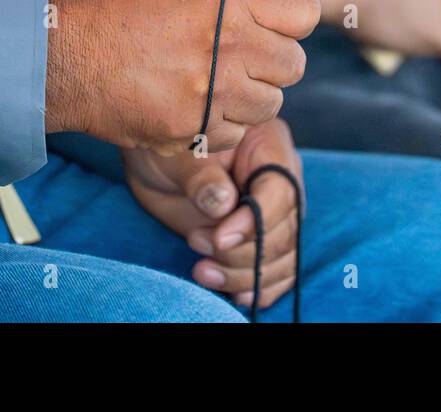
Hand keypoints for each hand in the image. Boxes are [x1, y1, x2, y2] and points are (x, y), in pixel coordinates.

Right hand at [45, 0, 318, 154]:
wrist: (68, 57)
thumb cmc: (123, 10)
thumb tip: (276, 3)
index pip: (304, 12)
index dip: (289, 19)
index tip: (273, 22)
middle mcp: (231, 44)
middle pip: (294, 64)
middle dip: (272, 62)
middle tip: (241, 58)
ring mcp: (216, 93)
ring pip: (271, 104)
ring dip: (249, 97)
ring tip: (214, 83)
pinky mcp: (197, 131)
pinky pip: (236, 134)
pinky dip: (221, 125)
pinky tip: (193, 106)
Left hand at [124, 118, 303, 309]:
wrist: (156, 162)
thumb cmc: (168, 146)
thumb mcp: (178, 154)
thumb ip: (201, 177)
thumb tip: (224, 205)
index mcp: (267, 145)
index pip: (280, 191)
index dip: (254, 222)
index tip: (218, 238)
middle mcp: (280, 181)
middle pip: (285, 230)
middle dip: (244, 252)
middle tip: (199, 243)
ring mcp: (275, 212)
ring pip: (283, 256)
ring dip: (246, 275)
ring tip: (203, 272)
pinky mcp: (261, 238)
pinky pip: (277, 269)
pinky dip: (260, 287)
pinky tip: (236, 295)